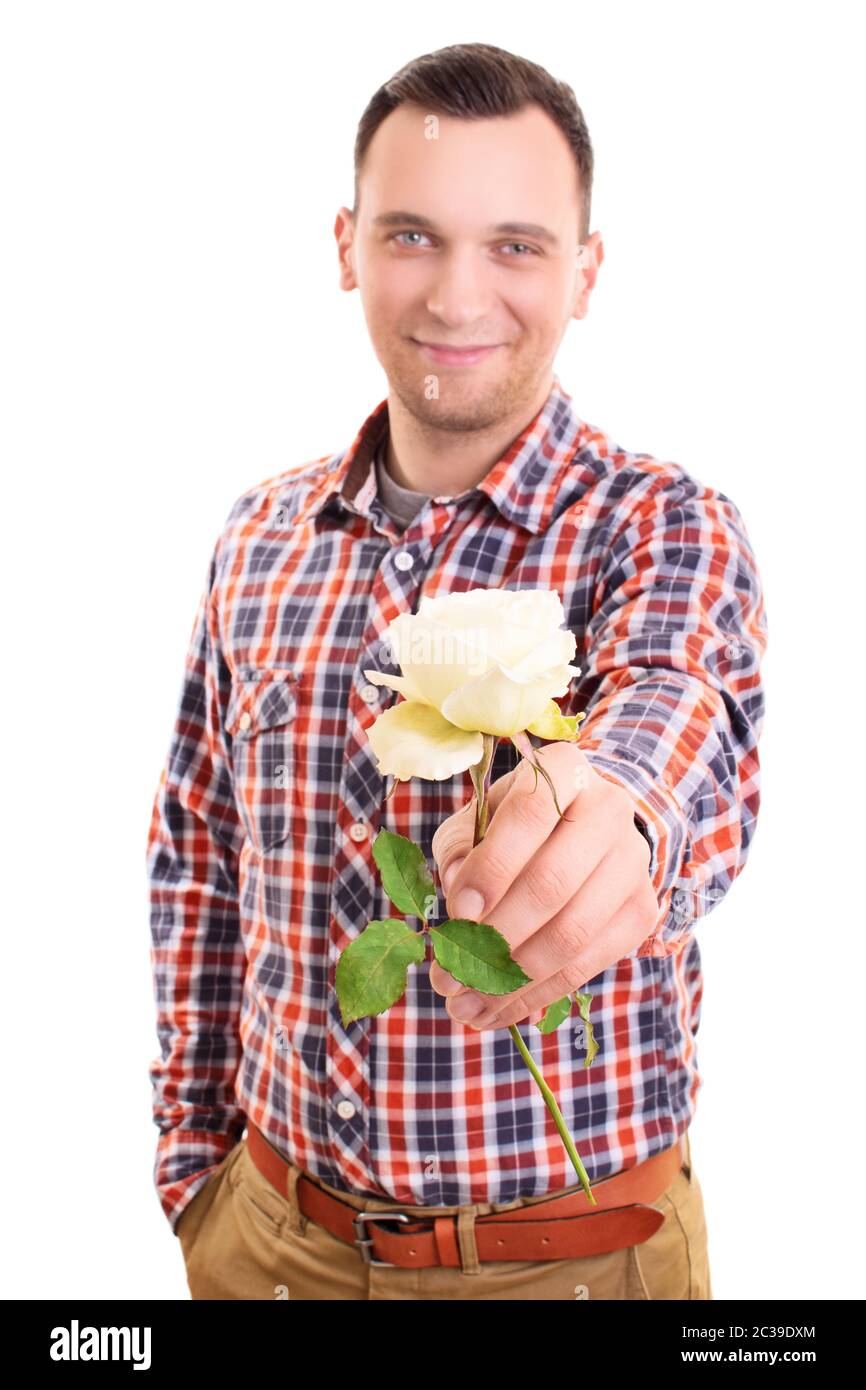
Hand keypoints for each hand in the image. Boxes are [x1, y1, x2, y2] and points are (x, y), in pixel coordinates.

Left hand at [430, 742, 657, 1029]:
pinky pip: (587, 964)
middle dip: (494, 937)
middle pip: (552, 884)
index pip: (531, 815)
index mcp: (565, 771)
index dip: (492, 866)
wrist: (587, 826)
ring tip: (463, 1004)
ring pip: (571, 934)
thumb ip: (461, 849)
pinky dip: (536, 995)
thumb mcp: (481, 818)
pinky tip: (496, 1010)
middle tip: (447, 973)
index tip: (457, 911)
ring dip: (510, 979)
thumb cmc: (517, 822)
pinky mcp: (640, 912)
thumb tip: (456, 898)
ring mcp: (631, 864)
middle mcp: (609, 811)